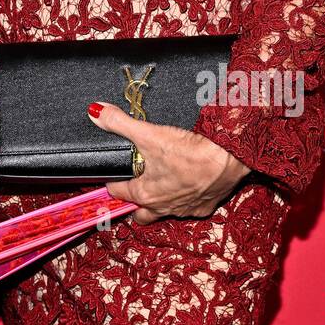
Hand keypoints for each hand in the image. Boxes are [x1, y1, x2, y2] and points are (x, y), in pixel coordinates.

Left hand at [87, 102, 251, 224]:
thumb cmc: (188, 151)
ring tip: (157, 182)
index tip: (111, 171)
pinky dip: (183, 198)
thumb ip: (118, 123)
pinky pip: (188, 208)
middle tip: (132, 182)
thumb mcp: (148, 133)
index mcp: (144, 193)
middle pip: (138, 213)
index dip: (112, 180)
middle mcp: (162, 207)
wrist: (229, 159)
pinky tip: (185, 183)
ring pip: (163, 212)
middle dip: (132, 202)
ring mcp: (183, 210)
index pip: (116, 192)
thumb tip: (95, 112)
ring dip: (157, 201)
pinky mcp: (204, 207)